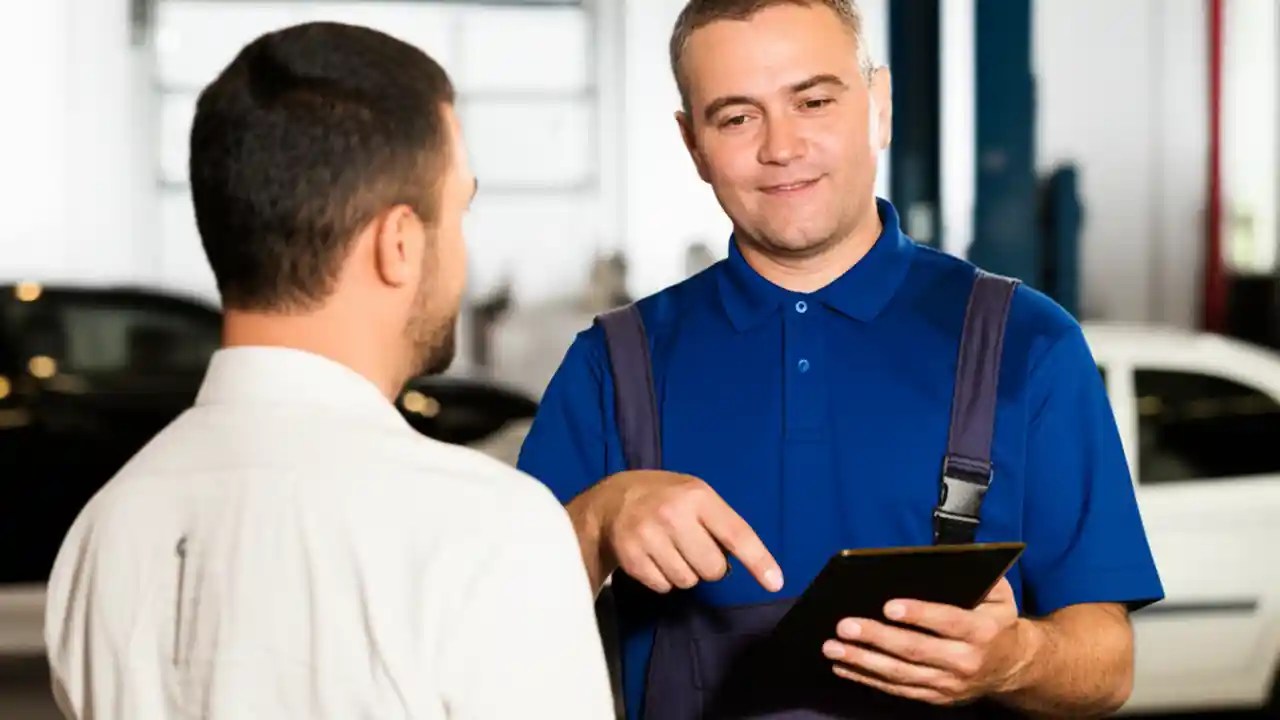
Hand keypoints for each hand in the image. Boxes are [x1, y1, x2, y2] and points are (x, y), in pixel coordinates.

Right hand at [586, 470, 782, 593]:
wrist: (611, 501)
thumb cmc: (665, 498)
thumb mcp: (695, 494)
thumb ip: (720, 523)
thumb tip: (745, 563)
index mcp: (697, 496)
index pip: (736, 534)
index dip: (758, 561)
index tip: (775, 583)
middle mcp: (673, 515)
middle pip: (713, 569)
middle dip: (708, 566)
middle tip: (693, 547)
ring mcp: (649, 536)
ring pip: (687, 581)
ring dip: (684, 572)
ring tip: (670, 549)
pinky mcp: (631, 558)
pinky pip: (664, 587)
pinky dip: (663, 579)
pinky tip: (653, 557)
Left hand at [823, 578, 1036, 705]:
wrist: (1012, 666)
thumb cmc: (996, 621)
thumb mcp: (999, 594)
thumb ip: (977, 576)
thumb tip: (943, 557)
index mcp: (981, 631)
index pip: (947, 622)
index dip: (918, 614)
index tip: (889, 606)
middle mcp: (964, 660)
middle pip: (915, 650)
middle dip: (877, 638)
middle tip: (845, 625)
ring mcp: (948, 683)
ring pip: (900, 674)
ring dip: (863, 661)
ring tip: (834, 648)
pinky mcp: (935, 697)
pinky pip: (897, 689)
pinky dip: (867, 680)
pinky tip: (844, 667)